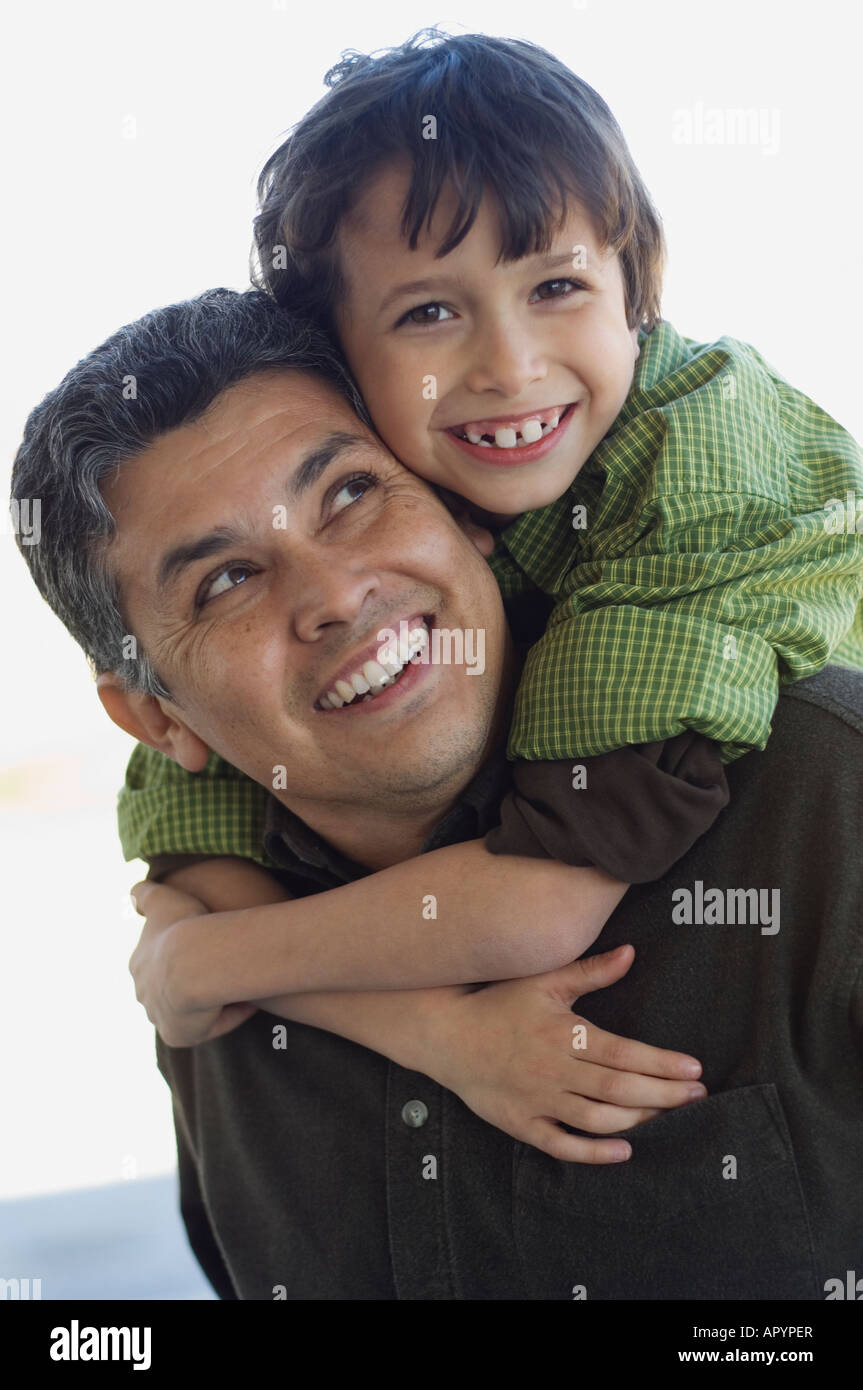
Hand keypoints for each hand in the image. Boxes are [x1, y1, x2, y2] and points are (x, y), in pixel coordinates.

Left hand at [129, 880, 256, 1046]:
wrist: (197, 961)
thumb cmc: (183, 926)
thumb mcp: (161, 898)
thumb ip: (143, 893)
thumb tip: (133, 893)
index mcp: (140, 964)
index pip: (163, 963)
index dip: (189, 954)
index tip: (214, 943)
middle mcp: (144, 994)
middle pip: (173, 991)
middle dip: (197, 983)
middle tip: (229, 968)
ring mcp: (160, 1018)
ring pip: (192, 1011)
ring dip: (214, 1001)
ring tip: (244, 986)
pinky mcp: (179, 1036)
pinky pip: (208, 1028)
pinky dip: (229, 1016)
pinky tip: (248, 1002)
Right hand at [428, 945, 706, 1163]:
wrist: (446, 1034)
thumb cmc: (499, 1003)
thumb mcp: (544, 980)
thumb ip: (590, 971)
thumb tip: (631, 953)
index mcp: (563, 1033)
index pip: (623, 1052)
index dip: (661, 1063)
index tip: (694, 1069)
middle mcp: (554, 1069)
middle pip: (617, 1089)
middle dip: (663, 1095)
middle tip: (698, 1097)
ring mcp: (537, 1099)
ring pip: (596, 1118)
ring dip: (637, 1121)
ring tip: (669, 1118)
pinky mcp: (521, 1123)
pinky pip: (560, 1145)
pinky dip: (593, 1152)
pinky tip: (624, 1151)